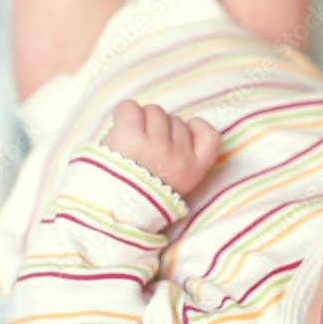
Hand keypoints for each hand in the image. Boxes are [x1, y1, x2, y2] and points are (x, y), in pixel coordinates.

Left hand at [103, 100, 220, 195]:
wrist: (112, 215)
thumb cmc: (137, 200)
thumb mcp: (172, 187)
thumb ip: (179, 161)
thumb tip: (173, 131)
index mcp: (192, 171)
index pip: (211, 136)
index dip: (197, 128)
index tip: (186, 132)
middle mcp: (178, 156)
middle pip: (175, 120)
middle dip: (160, 129)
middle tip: (145, 149)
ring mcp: (155, 145)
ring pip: (153, 111)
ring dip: (140, 121)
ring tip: (130, 142)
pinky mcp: (130, 136)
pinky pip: (130, 108)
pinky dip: (123, 114)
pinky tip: (119, 129)